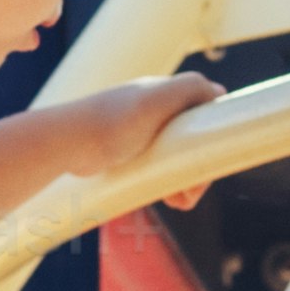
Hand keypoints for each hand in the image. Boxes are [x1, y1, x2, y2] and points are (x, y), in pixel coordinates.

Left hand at [62, 66, 226, 208]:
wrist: (68, 143)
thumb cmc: (113, 122)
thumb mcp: (157, 99)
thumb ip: (191, 89)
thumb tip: (221, 94)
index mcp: (167, 94)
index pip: (206, 116)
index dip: (214, 141)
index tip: (209, 167)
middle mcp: (157, 110)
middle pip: (195, 143)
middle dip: (199, 170)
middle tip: (191, 194)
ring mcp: (144, 132)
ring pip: (179, 159)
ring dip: (187, 181)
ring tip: (180, 201)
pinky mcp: (130, 151)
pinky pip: (159, 168)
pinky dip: (168, 183)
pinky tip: (169, 198)